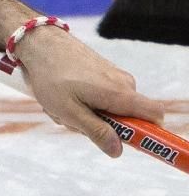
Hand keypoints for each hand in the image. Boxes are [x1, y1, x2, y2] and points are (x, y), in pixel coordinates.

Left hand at [12, 27, 165, 156]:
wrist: (40, 44)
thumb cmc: (51, 78)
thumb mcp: (70, 112)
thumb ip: (96, 131)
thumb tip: (119, 151)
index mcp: (120, 94)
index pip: (155, 115)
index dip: (149, 133)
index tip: (126, 142)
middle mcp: (123, 83)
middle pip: (125, 118)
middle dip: (100, 126)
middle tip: (70, 119)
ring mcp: (113, 76)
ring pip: (107, 108)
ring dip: (84, 114)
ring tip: (60, 105)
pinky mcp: (102, 72)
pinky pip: (99, 97)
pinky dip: (80, 102)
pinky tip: (61, 96)